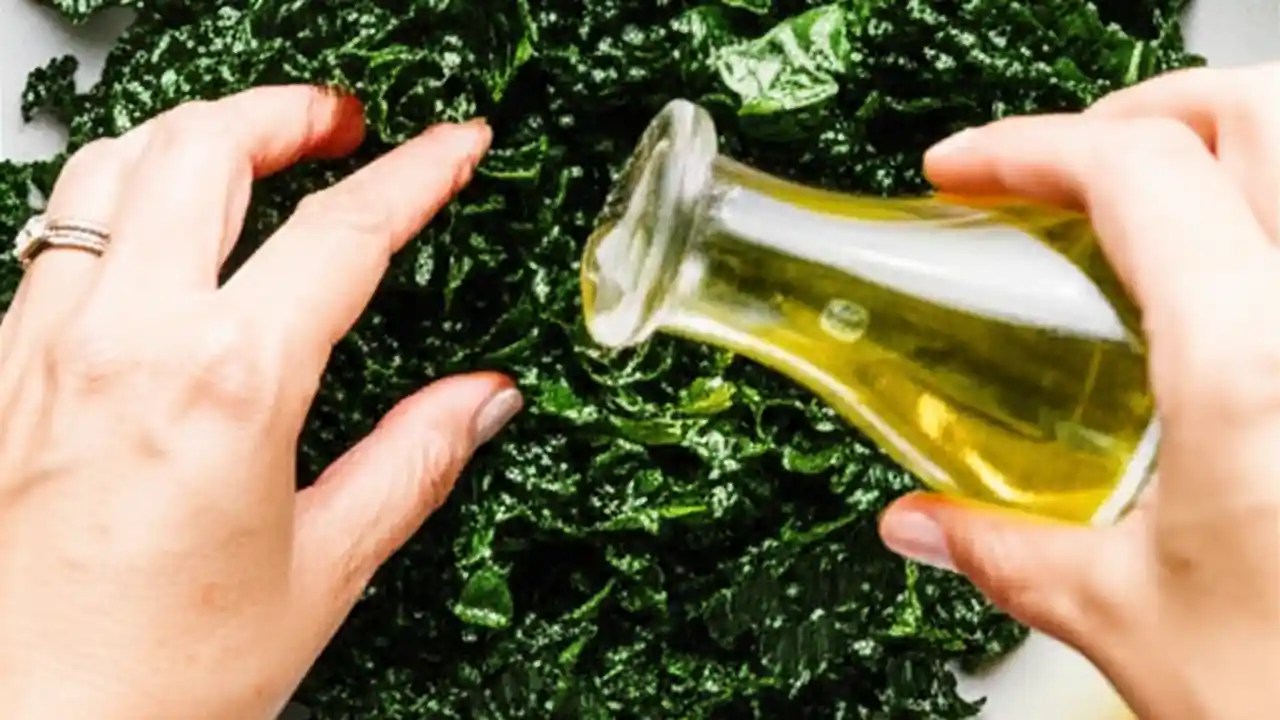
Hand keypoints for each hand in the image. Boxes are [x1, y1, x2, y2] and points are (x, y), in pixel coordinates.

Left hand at [0, 86, 522, 718]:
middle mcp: (122, 344)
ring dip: (195, 135)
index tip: (452, 146)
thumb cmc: (157, 685)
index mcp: (224, 386)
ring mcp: (45, 349)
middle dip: (289, 111)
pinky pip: (57, 236)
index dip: (413, 175)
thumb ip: (414, 462)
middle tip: (345, 122)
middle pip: (203, 150)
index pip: (339, 234)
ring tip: (252, 150)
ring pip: (111, 169)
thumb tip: (484, 400)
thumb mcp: (322, 570)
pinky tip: (160, 235)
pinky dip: (122, 198)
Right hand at [879, 64, 1279, 719]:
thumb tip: (923, 526)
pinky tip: (1230, 287)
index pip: (1137, 172)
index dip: (1030, 147)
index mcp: (1254, 364)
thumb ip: (1007, 551)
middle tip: (1062, 165)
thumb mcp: (1128, 617)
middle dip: (1142, 110)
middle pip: (1256, 108)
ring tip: (1149, 200)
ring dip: (1228, 143)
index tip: (964, 170)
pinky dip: (1273, 216)